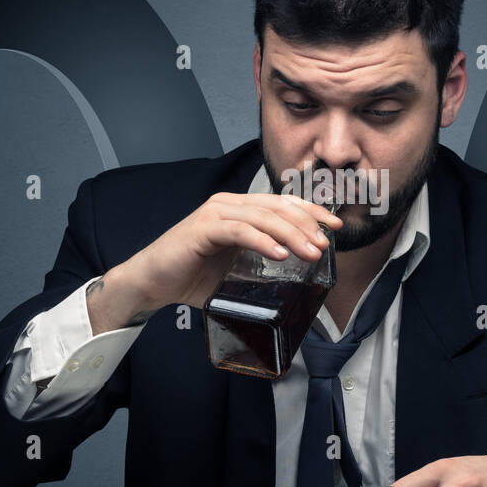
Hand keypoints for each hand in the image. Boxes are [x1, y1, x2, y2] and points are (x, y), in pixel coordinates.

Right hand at [89, 192, 342, 328]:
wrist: (151, 282)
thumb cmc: (192, 276)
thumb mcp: (235, 269)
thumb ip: (261, 266)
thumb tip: (296, 283)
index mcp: (239, 209)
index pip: (282, 204)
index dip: (311, 211)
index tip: (334, 225)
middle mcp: (228, 205)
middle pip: (278, 207)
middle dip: (307, 224)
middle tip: (325, 244)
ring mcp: (215, 214)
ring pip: (263, 217)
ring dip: (291, 234)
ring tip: (311, 252)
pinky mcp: (203, 228)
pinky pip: (241, 231)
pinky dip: (263, 241)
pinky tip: (280, 254)